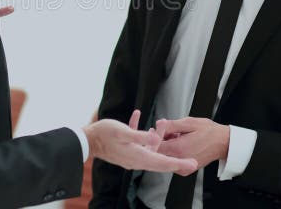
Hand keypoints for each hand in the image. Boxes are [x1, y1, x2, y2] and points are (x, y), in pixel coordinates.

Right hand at [83, 114, 197, 175]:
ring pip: (150, 150)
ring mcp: (131, 155)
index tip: (193, 164)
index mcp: (139, 156)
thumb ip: (140, 136)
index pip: (163, 162)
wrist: (87, 139)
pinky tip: (137, 116)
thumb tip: (156, 138)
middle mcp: (137, 159)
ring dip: (158, 140)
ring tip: (163, 126)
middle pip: (161, 161)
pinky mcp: (125, 149)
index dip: (179, 163)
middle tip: (192, 162)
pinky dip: (141, 132)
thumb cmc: (104, 134)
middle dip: (176, 160)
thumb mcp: (123, 132)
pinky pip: (137, 141)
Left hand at [156, 117, 229, 168]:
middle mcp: (180, 160)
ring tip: (177, 136)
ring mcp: (184, 167)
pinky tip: (180, 144)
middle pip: (160, 153)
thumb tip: (158, 124)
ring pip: (166, 157)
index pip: (156, 146)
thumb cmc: (210, 132)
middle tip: (168, 131)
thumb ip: (171, 124)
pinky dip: (173, 153)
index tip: (156, 129)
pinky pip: (173, 161)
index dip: (153, 136)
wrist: (224, 143)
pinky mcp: (187, 169)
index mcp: (179, 149)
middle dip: (160, 141)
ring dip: (167, 146)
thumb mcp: (189, 122)